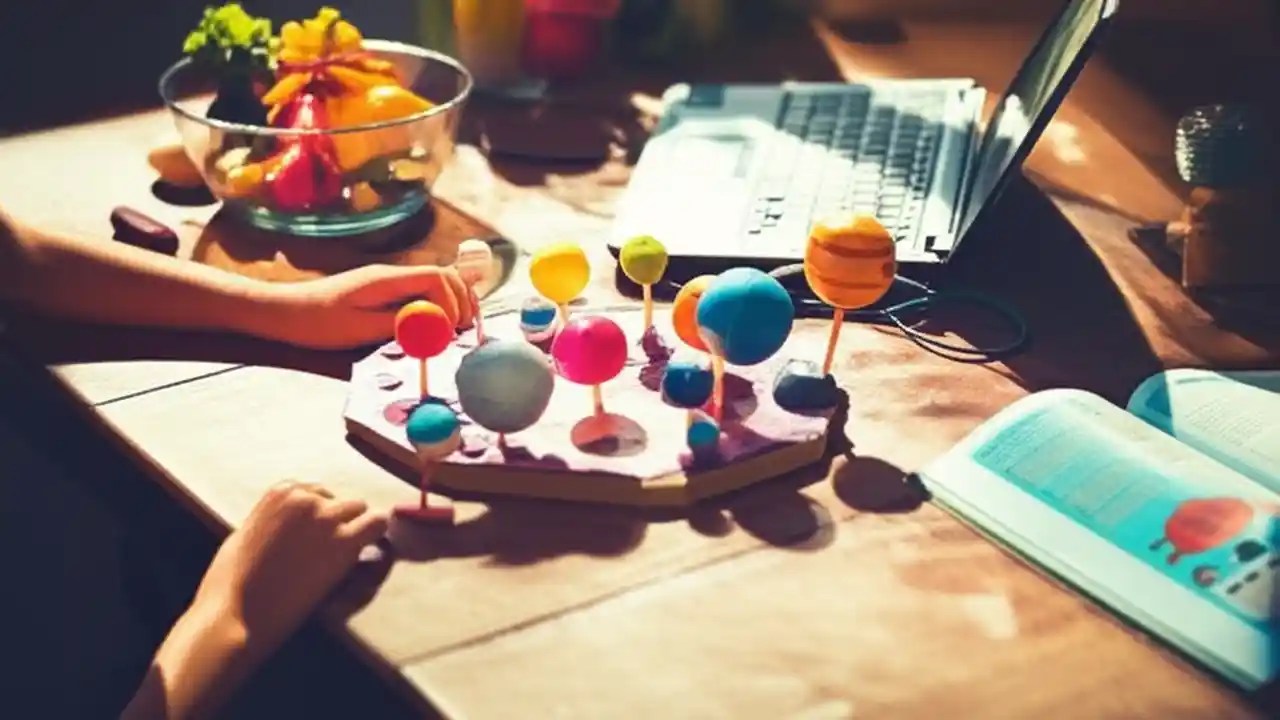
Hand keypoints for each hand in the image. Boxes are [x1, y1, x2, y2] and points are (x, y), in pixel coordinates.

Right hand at [189, 481, 387, 657]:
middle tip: (330, 551)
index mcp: (280, 492)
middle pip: (340, 500)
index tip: (315, 536)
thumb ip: (272, 520)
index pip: (315, 491)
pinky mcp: (344, 543)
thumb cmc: (230, 582)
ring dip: (357, 528)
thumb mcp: (245, 533)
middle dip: (339, 521)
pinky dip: (376, 536)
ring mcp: (326, 517)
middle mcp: (305, 497)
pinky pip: (378, 523)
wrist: (235, 613)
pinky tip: (367, 556)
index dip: (319, 515)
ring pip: (360, 509)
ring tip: (345, 557)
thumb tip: (286, 523)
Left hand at [253, 263, 475, 348]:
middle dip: (460, 299)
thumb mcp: (359, 329)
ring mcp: (388, 281)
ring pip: (434, 283)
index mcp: (387, 279)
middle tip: (464, 330)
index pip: (437, 277)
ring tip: (455, 329)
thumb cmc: (317, 322)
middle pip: (443, 275)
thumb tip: (435, 325)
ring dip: (450, 303)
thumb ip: (399, 324)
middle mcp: (392, 275)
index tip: (451, 330)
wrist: (285, 312)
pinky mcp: (383, 292)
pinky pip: (419, 293)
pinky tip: (434, 325)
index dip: (452, 302)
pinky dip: (434, 307)